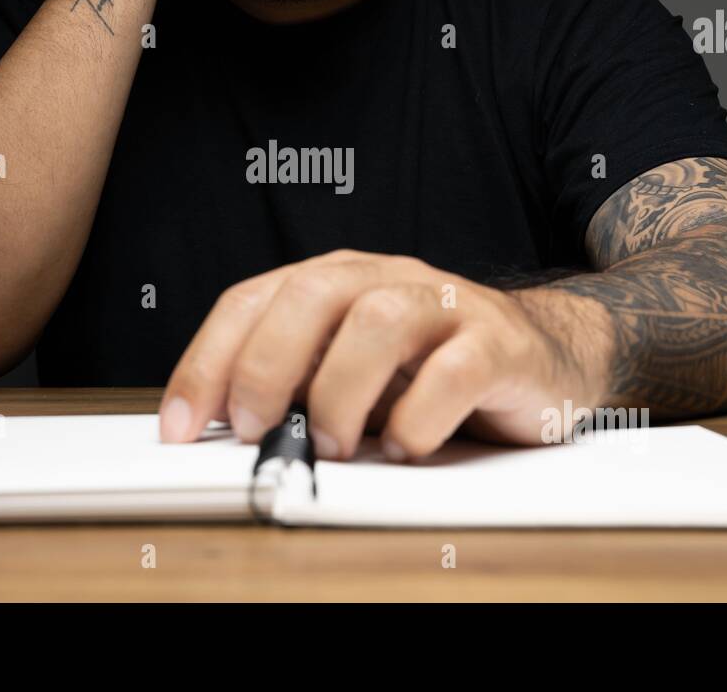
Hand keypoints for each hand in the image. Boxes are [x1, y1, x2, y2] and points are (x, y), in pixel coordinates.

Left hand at [159, 250, 613, 459]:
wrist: (545, 352)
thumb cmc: (433, 364)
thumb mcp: (352, 370)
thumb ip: (299, 384)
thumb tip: (226, 432)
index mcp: (339, 281)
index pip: (254, 301)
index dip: (208, 361)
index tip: (181, 425)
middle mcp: (387, 280)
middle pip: (311, 294)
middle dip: (266, 366)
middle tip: (254, 430)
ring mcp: (445, 306)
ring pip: (378, 321)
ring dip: (341, 393)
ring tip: (335, 446)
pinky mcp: (498, 344)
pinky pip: (455, 371)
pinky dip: (420, 418)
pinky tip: (408, 446)